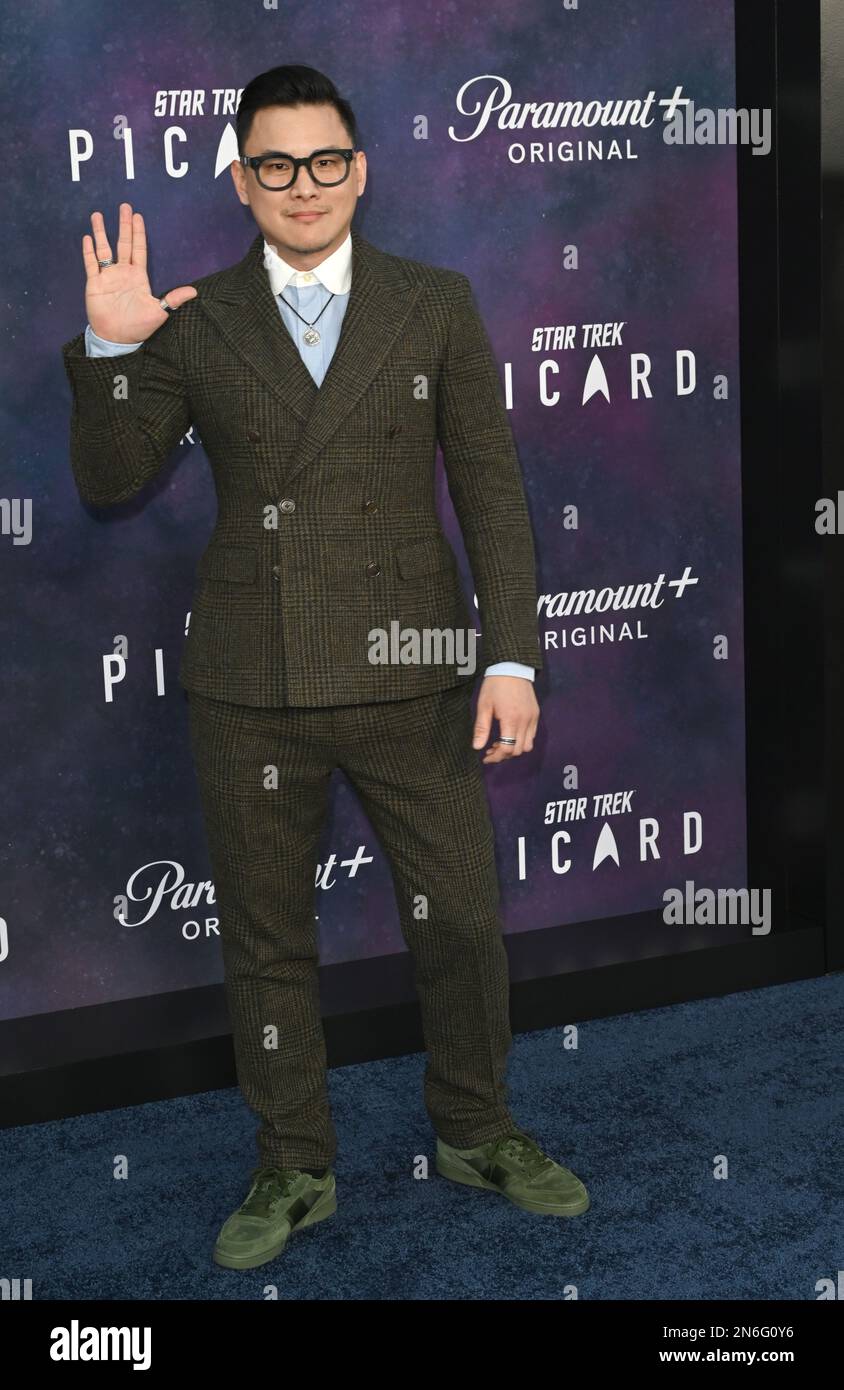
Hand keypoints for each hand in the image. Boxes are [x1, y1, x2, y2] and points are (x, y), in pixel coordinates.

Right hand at [82, 202, 196, 342]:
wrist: (117, 338)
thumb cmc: (138, 326)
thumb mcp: (158, 312)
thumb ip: (173, 299)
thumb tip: (195, 291)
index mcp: (138, 276)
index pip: (139, 249)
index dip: (138, 233)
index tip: (138, 217)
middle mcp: (123, 272)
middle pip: (123, 243)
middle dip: (124, 225)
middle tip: (124, 206)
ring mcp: (108, 277)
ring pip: (104, 249)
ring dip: (101, 232)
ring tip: (98, 215)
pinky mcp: (95, 283)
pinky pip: (91, 264)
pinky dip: (88, 251)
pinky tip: (88, 237)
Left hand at [472, 675, 538, 762]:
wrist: (512, 667)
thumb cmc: (495, 685)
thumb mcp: (484, 706)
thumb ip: (481, 728)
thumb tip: (477, 747)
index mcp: (511, 719)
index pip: (507, 749)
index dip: (496, 757)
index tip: (485, 757)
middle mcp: (525, 721)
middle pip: (517, 750)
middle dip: (503, 755)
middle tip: (490, 751)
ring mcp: (532, 718)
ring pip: (527, 746)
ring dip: (514, 749)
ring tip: (500, 743)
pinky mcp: (536, 714)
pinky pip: (532, 735)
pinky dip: (521, 740)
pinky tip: (510, 734)